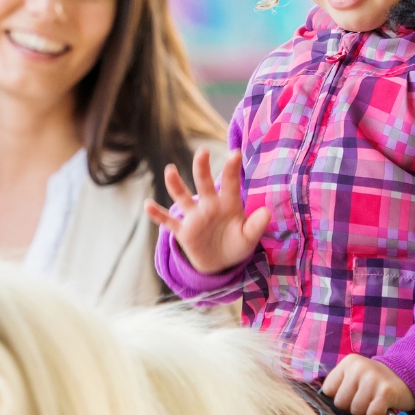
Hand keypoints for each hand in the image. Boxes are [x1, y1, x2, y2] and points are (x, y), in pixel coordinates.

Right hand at [144, 148, 271, 275]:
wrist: (220, 262)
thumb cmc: (237, 244)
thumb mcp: (249, 238)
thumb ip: (256, 225)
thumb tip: (267, 212)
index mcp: (228, 203)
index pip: (230, 183)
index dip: (231, 169)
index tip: (235, 154)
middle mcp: (209, 205)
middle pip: (203, 182)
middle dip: (202, 167)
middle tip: (202, 152)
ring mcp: (194, 217)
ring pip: (182, 196)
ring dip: (175, 184)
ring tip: (169, 170)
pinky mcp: (183, 231)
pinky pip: (168, 221)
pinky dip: (158, 214)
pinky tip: (147, 205)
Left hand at [322, 354, 414, 414]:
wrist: (408, 377)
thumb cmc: (375, 383)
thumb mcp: (355, 377)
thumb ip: (340, 387)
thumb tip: (323, 408)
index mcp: (348, 362)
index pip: (328, 390)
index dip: (339, 398)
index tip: (352, 395)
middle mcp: (359, 368)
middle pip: (340, 403)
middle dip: (351, 408)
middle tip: (366, 400)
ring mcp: (372, 379)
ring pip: (355, 411)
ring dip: (365, 413)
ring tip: (375, 402)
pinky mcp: (385, 392)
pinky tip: (383, 407)